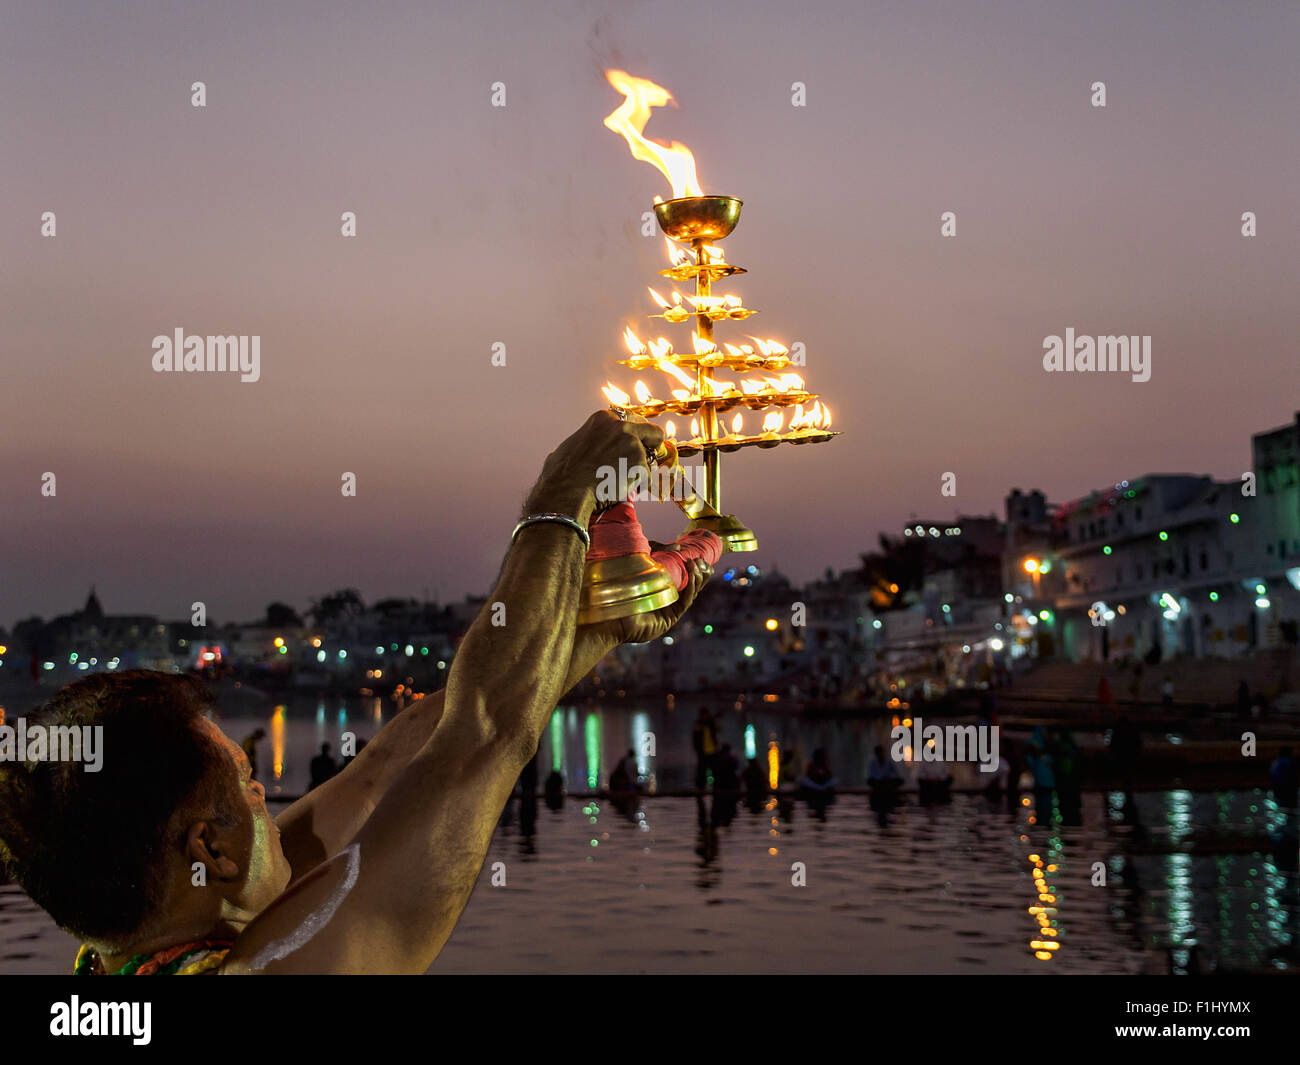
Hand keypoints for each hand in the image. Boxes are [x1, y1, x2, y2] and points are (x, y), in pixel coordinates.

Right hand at [523, 411, 663, 525]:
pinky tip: (618, 488)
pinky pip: (645, 476)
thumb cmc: (563, 472)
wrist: (567, 490)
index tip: (636, 444)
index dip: (637, 435)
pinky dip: (636, 484)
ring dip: (638, 470)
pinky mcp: (640, 463)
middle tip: (644, 461)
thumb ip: (592, 440)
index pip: (633, 420)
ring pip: (648, 459)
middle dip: (651, 446)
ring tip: (617, 481)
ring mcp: (633, 444)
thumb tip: (590, 446)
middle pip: (652, 432)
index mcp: (604, 418)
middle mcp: (621, 426)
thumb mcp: (575, 443)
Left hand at [581, 556, 711, 647]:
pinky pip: (686, 601)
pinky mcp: (669, 618)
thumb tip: (677, 545)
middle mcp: (668, 599)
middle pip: (693, 586)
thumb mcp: (640, 562)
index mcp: (664, 588)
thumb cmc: (619, 587)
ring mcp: (670, 610)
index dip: (695, 567)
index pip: (686, 578)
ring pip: (692, 593)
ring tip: (695, 563)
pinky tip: (692, 573)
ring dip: (697, 577)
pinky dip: (691, 587)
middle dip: (700, 572)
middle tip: (700, 559)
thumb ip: (657, 551)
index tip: (698, 555)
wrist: (607, 610)